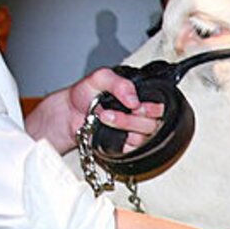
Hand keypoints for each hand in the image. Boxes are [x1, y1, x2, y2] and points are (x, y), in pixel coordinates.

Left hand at [29, 67, 155, 155]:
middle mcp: (141, 116)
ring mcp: (135, 132)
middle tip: (109, 112)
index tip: (133, 105)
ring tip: (103, 119)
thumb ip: (118, 82)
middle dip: (130, 119)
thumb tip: (134, 98)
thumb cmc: (86, 94)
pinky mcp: (127, 147)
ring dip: (122, 128)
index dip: (150, 108)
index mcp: (142, 98)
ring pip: (143, 138)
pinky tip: (107, 133)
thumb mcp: (100, 78)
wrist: (69, 113)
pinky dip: (119, 142)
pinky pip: (132, 150)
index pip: (160, 106)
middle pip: (153, 124)